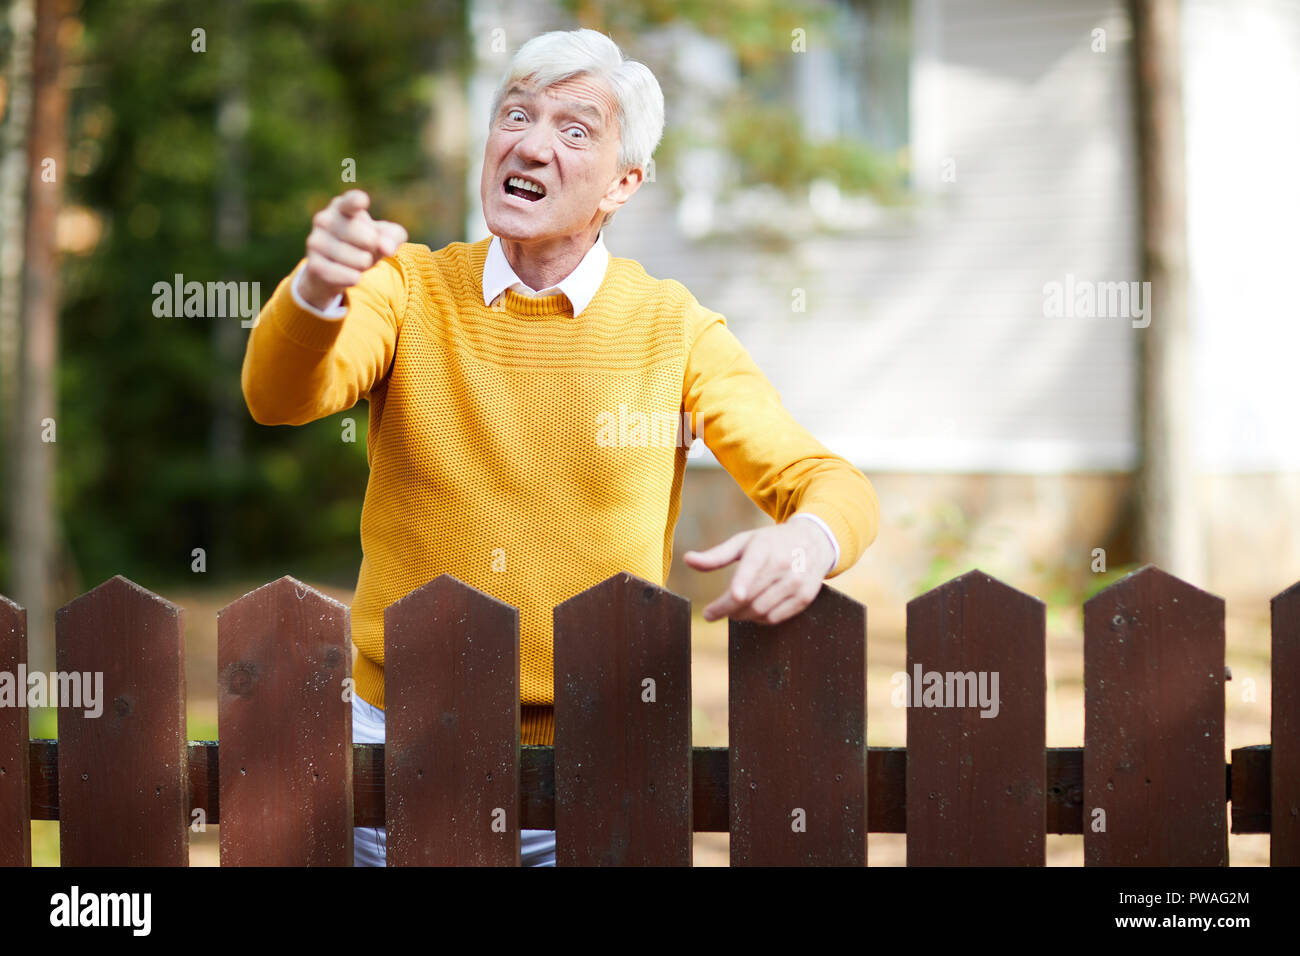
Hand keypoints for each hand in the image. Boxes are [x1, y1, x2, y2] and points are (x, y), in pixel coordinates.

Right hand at [299, 189, 408, 310]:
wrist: (333, 269)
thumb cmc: (363, 244)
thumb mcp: (384, 236)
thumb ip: (393, 236)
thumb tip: (386, 248)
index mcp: (342, 206)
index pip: (350, 202)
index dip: (356, 202)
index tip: (362, 201)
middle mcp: (324, 219)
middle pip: (369, 239)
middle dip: (374, 249)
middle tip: (364, 249)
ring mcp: (316, 241)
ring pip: (361, 261)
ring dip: (365, 266)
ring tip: (355, 261)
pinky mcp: (314, 265)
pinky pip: (348, 276)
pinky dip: (355, 278)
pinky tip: (351, 275)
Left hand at [683, 518, 834, 625]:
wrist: (814, 541)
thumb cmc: (771, 542)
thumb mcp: (744, 542)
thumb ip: (716, 555)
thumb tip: (686, 560)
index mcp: (764, 548)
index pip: (752, 568)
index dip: (743, 584)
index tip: (733, 595)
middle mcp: (783, 565)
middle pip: (750, 597)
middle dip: (726, 609)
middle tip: (711, 613)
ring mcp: (796, 582)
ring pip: (761, 611)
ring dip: (741, 616)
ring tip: (732, 610)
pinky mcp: (804, 597)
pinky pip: (776, 618)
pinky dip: (760, 620)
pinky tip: (752, 612)